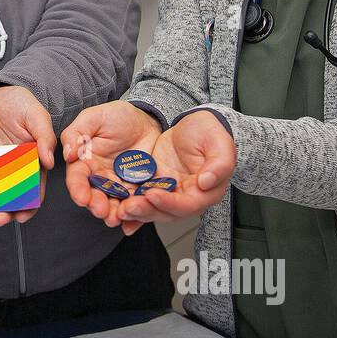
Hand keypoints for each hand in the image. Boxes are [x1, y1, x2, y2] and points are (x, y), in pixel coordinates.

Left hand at [0, 85, 54, 226]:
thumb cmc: (17, 102)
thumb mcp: (34, 114)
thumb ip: (44, 135)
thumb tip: (49, 161)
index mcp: (31, 163)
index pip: (33, 190)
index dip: (29, 206)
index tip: (22, 216)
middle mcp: (11, 171)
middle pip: (10, 199)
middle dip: (5, 213)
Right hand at [60, 101, 160, 230]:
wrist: (148, 120)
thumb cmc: (119, 116)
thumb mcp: (94, 118)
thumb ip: (76, 134)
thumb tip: (67, 154)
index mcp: (85, 162)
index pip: (77, 178)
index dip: (78, 189)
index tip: (81, 198)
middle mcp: (99, 177)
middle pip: (94, 196)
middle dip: (96, 205)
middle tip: (101, 211)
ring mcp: (119, 185)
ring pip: (114, 204)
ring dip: (114, 213)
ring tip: (116, 218)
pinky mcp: (137, 189)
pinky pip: (135, 203)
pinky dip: (135, 214)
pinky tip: (134, 219)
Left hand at [112, 110, 234, 233]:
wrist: (194, 125)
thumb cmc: (210, 133)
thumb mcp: (219, 143)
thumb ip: (219, 164)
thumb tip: (207, 182)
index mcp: (206, 192)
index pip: (188, 204)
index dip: (170, 202)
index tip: (152, 194)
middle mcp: (188, 198)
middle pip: (167, 212)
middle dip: (147, 211)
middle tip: (129, 206)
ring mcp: (170, 193)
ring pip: (153, 209)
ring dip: (136, 212)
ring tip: (120, 209)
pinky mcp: (155, 186)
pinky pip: (143, 200)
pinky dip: (131, 207)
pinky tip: (117, 208)